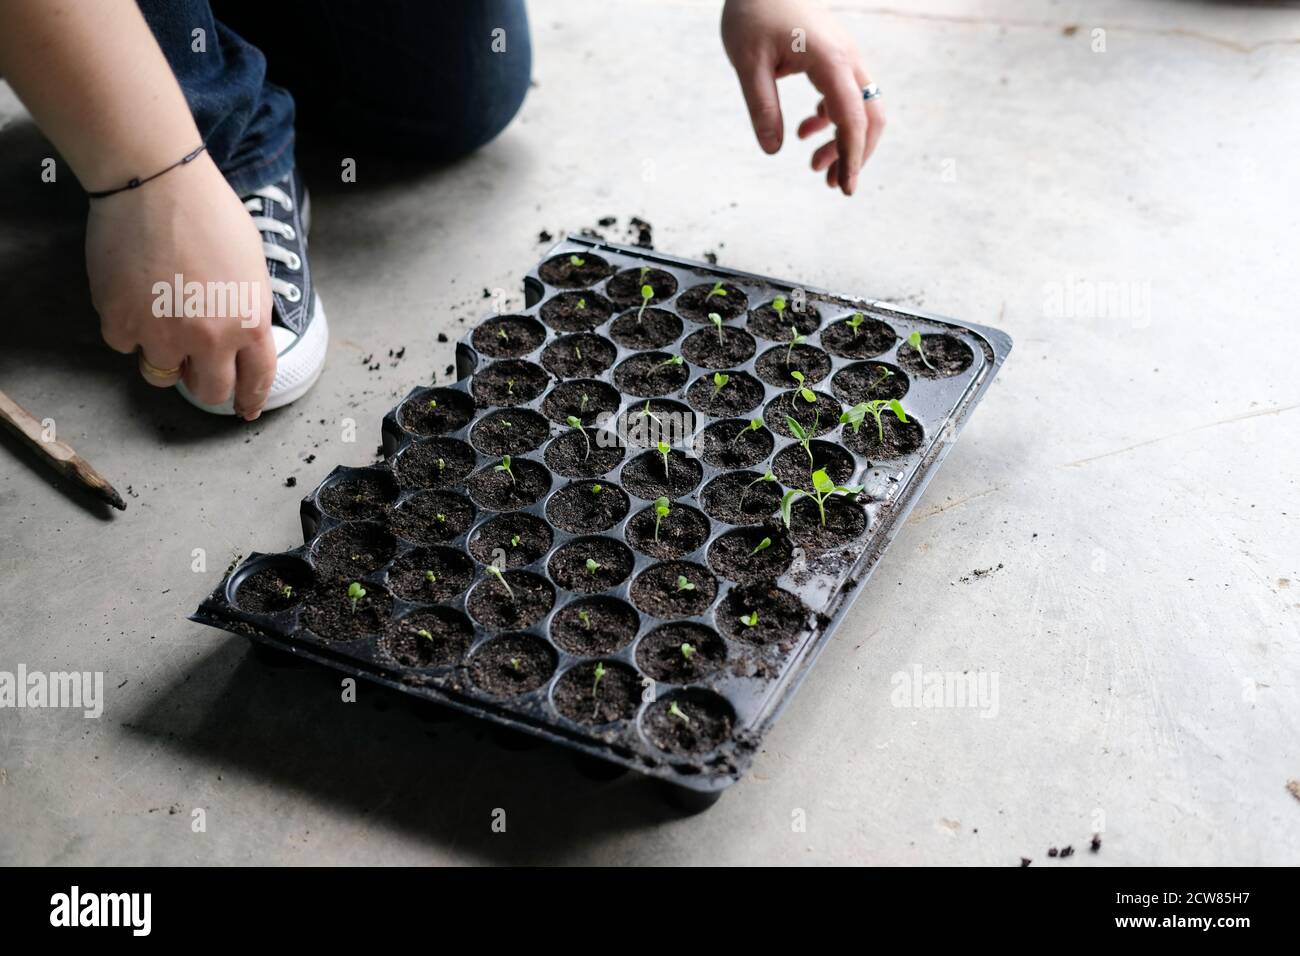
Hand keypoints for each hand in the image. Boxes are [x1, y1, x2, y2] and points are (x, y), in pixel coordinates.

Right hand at [85, 152, 276, 419]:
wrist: (156, 185)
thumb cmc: (208, 214)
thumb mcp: (251, 267)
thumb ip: (247, 309)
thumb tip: (242, 338)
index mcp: (249, 322)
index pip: (256, 379)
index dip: (249, 399)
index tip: (245, 410)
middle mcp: (209, 338)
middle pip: (209, 391)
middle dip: (204, 382)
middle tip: (195, 366)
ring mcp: (161, 334)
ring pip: (160, 374)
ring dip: (163, 356)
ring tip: (161, 315)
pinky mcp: (120, 322)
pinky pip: (124, 344)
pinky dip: (127, 327)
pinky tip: (132, 293)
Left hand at [721, 0, 884, 194]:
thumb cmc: (753, 11)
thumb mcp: (748, 63)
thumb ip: (762, 106)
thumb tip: (773, 149)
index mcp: (831, 60)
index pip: (852, 119)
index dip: (852, 157)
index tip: (846, 189)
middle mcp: (847, 58)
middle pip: (870, 115)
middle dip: (857, 154)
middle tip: (833, 185)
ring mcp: (844, 56)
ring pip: (860, 106)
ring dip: (844, 140)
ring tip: (814, 166)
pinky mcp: (833, 56)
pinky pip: (846, 95)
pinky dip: (832, 120)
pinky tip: (805, 133)